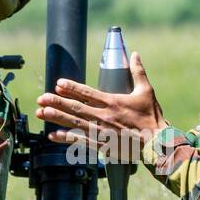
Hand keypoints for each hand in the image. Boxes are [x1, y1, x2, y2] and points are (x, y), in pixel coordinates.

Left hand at [34, 52, 169, 162]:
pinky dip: (66, 138)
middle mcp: (104, 117)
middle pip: (75, 108)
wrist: (158, 144)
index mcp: (113, 102)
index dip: (71, 88)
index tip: (58, 83)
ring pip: (74, 123)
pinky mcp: (102, 145)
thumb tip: (135, 54)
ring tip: (41, 114)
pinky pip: (80, 141)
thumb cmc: (152, 118)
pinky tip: (53, 135)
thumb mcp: (146, 92)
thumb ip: (138, 72)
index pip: (87, 93)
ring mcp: (102, 132)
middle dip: (56, 103)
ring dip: (56, 118)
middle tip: (41, 99)